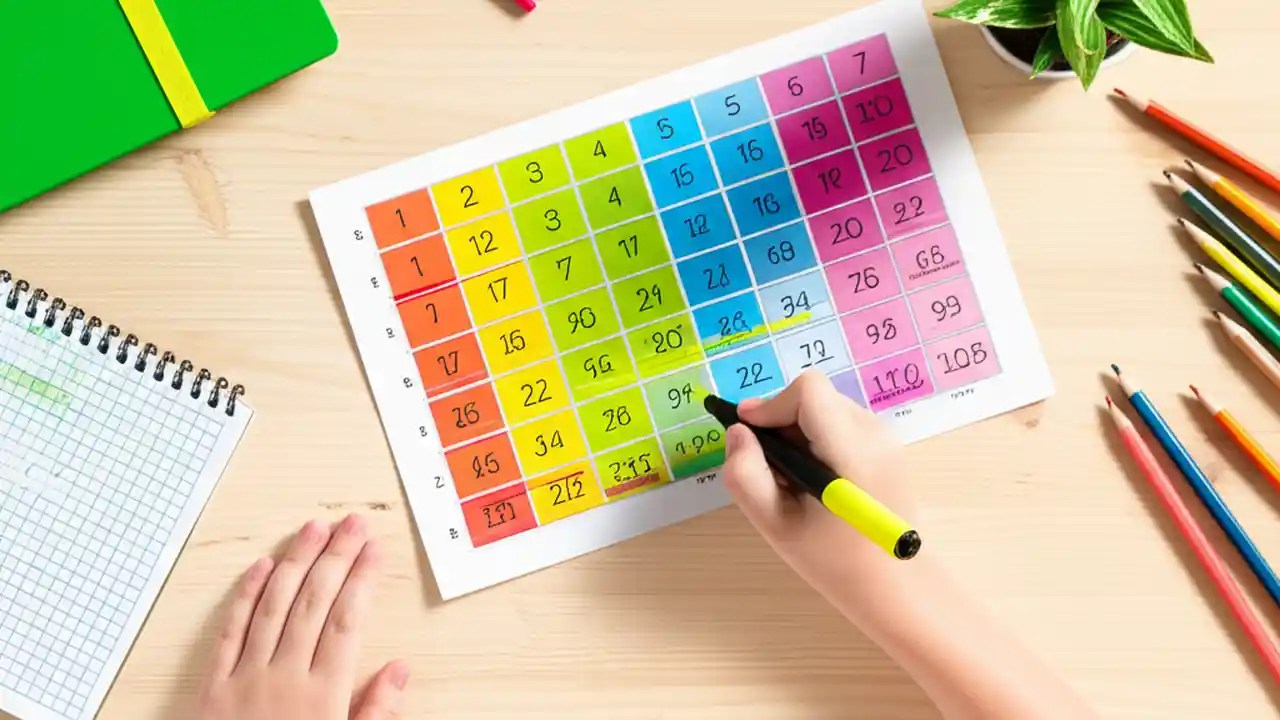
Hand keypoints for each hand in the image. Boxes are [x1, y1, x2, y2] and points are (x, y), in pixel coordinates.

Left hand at [196, 514, 408, 719]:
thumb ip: (375, 714)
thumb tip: (400, 671)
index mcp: (323, 695)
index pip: (349, 619)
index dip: (363, 577)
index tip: (375, 548)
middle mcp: (285, 677)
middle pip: (315, 601)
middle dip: (336, 555)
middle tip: (353, 521)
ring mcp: (246, 678)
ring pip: (274, 605)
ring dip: (296, 561)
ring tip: (313, 529)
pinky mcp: (212, 688)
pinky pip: (229, 632)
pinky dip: (244, 596)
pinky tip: (260, 567)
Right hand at [721, 370, 927, 629]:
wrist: (899, 587)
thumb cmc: (836, 563)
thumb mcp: (777, 525)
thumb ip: (746, 475)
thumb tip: (738, 432)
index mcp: (852, 449)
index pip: (808, 391)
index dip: (771, 405)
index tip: (749, 435)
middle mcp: (874, 433)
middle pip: (814, 400)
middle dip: (782, 424)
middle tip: (771, 472)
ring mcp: (887, 438)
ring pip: (825, 411)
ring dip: (798, 435)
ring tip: (794, 484)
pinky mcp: (889, 448)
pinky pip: (841, 426)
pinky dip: (818, 443)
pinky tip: (818, 485)